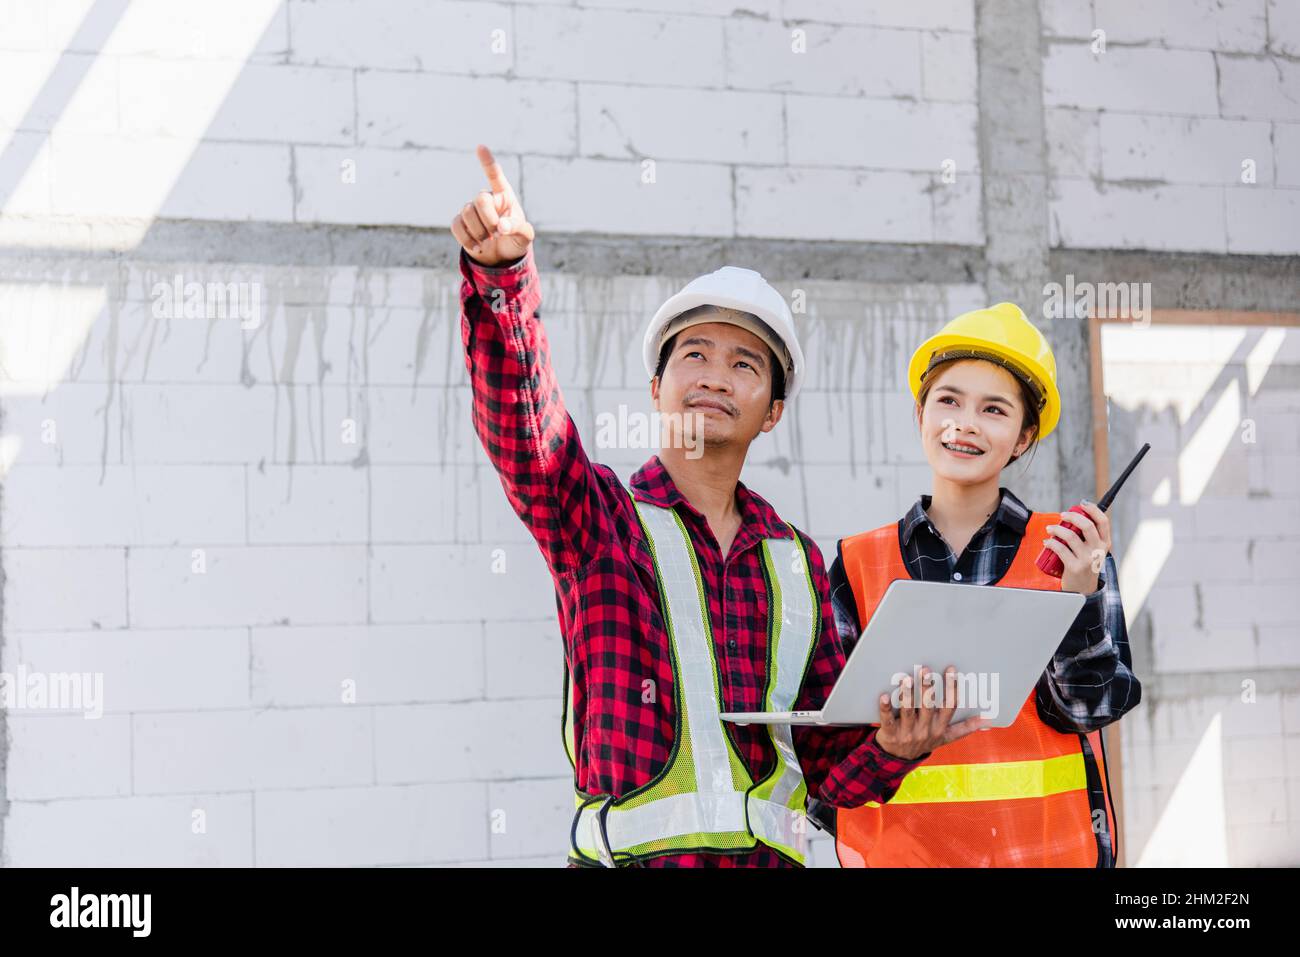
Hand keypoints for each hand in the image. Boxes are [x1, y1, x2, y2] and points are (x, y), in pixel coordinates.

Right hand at [450, 145, 534, 266]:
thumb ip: (516, 228)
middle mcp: (487, 199)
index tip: (480, 147)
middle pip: (480, 199)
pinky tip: (477, 246)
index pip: (495, 175)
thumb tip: (501, 227)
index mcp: (505, 196)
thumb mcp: (524, 236)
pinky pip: (456, 225)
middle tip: (497, 234)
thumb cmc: (515, 240)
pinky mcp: (460, 223)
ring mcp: (472, 210)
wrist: (502, 256)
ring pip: (467, 212)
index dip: (487, 162)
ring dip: (479, 231)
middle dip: (489, 219)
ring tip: (488, 242)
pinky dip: (467, 239)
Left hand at [874, 665, 987, 759]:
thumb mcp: (945, 738)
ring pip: (908, 712)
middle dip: (927, 688)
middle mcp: (925, 730)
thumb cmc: (924, 741)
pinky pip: (887, 720)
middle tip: (926, 669)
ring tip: (907, 680)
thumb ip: (964, 728)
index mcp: (939, 728)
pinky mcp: (890, 734)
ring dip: (907, 695)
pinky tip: (884, 696)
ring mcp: (907, 733)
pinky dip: (885, 708)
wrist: (898, 759)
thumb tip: (987, 720)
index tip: (951, 670)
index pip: (949, 707)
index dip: (951, 688)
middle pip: (928, 706)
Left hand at [1043, 500, 1111, 594]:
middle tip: (1062, 515)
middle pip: (1087, 526)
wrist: (1083, 590)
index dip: (1093, 509)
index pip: (1103, 522)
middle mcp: (1098, 550)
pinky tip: (1046, 541)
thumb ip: (1089, 536)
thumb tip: (1073, 516)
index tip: (1081, 503)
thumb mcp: (1093, 550)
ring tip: (1050, 529)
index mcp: (1105, 543)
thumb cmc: (1085, 565)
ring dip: (1057, 529)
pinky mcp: (1075, 567)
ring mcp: (1087, 559)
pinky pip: (1060, 549)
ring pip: (1070, 536)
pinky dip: (1050, 542)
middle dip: (1072, 517)